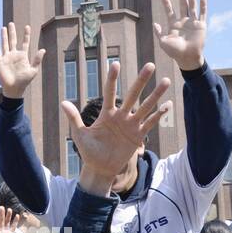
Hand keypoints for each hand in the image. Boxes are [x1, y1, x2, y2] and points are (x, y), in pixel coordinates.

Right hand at [0, 22, 45, 98]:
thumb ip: (37, 60)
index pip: (25, 43)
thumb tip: (43, 49)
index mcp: (22, 56)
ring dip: (4, 36)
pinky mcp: (0, 62)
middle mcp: (14, 55)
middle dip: (12, 32)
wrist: (13, 89)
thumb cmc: (24, 81)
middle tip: (11, 23)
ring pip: (5, 44)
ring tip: (4, 28)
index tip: (27, 27)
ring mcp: (7, 58)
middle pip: (13, 41)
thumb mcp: (33, 70)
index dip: (26, 35)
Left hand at [0, 205, 16, 232]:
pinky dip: (15, 221)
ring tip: (9, 209)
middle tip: (1, 207)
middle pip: (1, 221)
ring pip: (7, 222)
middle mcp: (0, 231)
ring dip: (8, 216)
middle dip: (1, 214)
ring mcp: (5, 231)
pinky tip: (17, 215)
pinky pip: (13, 226)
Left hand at [64, 62, 171, 193]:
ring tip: (166, 80)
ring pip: (145, 106)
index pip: (110, 92)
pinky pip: (151, 123)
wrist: (100, 168)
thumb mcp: (80, 134)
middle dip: (141, 81)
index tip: (115, 64)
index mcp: (106, 113)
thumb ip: (74, 118)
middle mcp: (121, 116)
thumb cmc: (89, 151)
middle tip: (150, 65)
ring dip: (156, 95)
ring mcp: (131, 125)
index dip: (112, 79)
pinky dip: (159, 114)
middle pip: (133, 94)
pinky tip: (168, 104)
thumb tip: (63, 102)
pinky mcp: (138, 136)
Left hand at [152, 0, 207, 70]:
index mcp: (174, 25)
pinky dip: (203, 5)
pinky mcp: (201, 26)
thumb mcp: (163, 42)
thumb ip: (158, 33)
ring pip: (192, 7)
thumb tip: (154, 24)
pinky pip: (202, 13)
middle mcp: (183, 22)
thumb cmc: (174, 52)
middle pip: (182, 6)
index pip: (170, 12)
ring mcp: (192, 23)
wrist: (187, 58)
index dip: (167, 4)